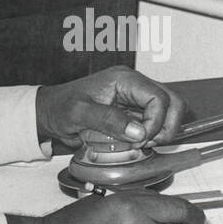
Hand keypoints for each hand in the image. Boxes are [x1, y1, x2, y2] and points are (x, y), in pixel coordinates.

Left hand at [36, 66, 187, 147]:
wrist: (50, 112)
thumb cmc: (60, 107)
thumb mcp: (79, 113)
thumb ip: (108, 120)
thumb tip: (138, 132)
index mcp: (124, 79)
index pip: (159, 97)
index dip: (156, 122)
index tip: (140, 140)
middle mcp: (134, 85)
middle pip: (172, 101)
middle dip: (167, 126)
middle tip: (148, 143)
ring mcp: (135, 98)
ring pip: (169, 111)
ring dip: (162, 131)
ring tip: (142, 144)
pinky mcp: (133, 111)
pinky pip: (155, 121)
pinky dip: (152, 134)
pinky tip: (136, 143)